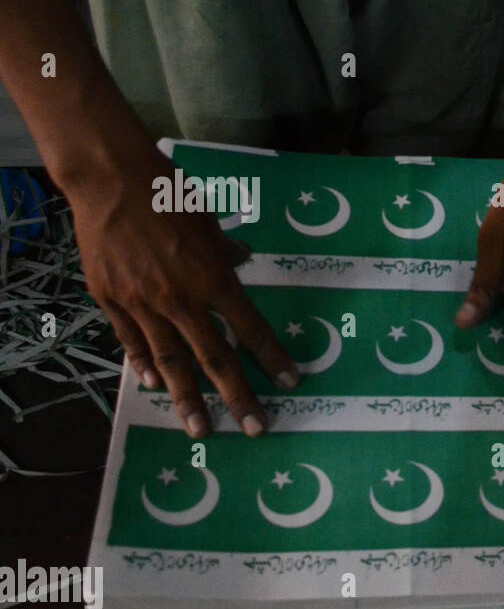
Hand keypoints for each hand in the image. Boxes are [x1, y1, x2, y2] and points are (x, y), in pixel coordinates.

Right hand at [68, 144, 298, 437]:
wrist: (109, 179)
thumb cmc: (168, 193)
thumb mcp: (210, 221)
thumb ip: (225, 251)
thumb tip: (241, 261)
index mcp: (213, 278)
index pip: (251, 329)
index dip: (272, 358)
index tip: (290, 383)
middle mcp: (181, 299)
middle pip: (215, 358)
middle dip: (238, 397)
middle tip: (256, 429)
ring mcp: (142, 303)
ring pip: (171, 362)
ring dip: (189, 399)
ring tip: (201, 430)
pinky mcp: (110, 299)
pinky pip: (132, 341)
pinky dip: (143, 366)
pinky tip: (155, 388)